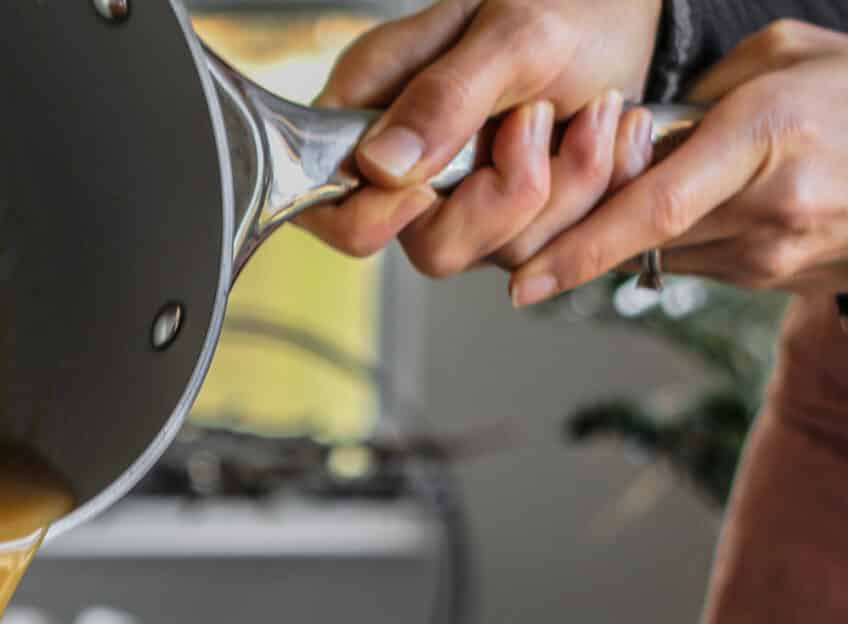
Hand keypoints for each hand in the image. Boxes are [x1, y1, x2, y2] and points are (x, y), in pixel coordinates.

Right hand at [302, 0, 662, 263]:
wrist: (637, 13)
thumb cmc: (570, 2)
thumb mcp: (510, 32)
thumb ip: (444, 98)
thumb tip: (380, 167)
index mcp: (375, 110)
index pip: (333, 208)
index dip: (375, 218)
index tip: (427, 186)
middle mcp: (413, 169)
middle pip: (432, 248)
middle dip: (504, 196)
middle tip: (536, 118)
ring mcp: (465, 201)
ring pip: (499, 252)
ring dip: (566, 185)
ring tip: (591, 110)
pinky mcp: (514, 219)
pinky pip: (549, 245)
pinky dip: (592, 192)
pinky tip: (601, 133)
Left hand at [508, 22, 847, 304]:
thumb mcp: (785, 58)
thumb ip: (701, 93)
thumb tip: (629, 132)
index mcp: (768, 135)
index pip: (653, 210)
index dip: (580, 250)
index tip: (524, 283)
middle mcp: (768, 205)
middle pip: (640, 240)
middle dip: (588, 228)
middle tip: (558, 211)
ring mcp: (769, 253)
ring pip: (657, 256)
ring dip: (628, 232)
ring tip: (649, 182)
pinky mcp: (767, 278)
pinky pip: (689, 261)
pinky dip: (668, 239)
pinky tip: (693, 204)